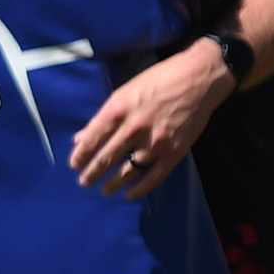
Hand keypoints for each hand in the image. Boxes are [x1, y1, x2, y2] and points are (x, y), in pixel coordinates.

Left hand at [67, 45, 236, 200]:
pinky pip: (154, 176)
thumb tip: (79, 138)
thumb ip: (101, 118)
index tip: (74, 165)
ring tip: (104, 190)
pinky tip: (129, 195)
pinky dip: (140, 189)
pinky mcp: (175, 151)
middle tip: (84, 182)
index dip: (81, 156)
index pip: (92, 140)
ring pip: (128, 171)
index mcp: (118, 110)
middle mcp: (134, 127)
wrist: (199, 79)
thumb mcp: (123, 93)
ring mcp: (156, 141)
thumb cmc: (157, 81)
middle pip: (106, 158)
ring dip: (113, 184)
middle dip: (92, 174)